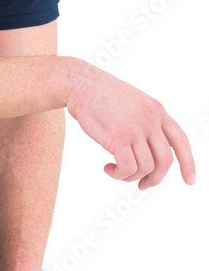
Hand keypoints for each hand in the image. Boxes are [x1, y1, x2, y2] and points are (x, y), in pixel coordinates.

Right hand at [67, 60, 195, 189]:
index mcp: (157, 111)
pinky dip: (119, 175)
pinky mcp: (118, 139)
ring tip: (116, 171)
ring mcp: (136, 129)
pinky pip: (127, 168)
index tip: (190, 181)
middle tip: (142, 185)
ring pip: (145, 168)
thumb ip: (146, 121)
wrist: (81, 84)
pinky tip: (108, 168)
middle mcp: (151, 120)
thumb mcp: (133, 103)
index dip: (188, 163)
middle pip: (165, 161)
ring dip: (130, 177)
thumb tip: (149, 150)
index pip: (180, 141)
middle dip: (155, 179)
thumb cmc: (101, 95)